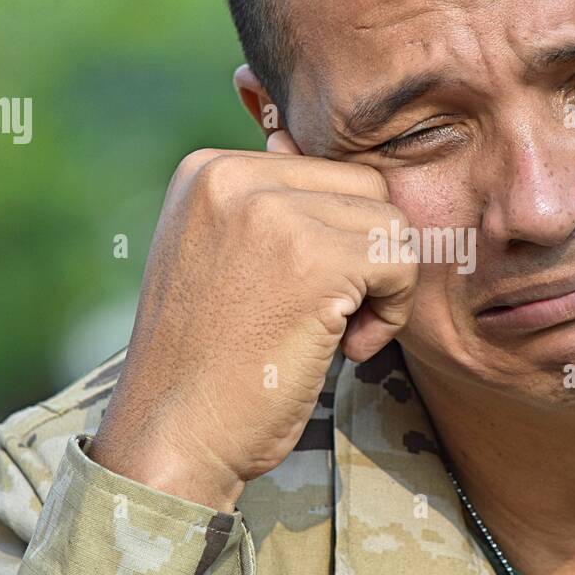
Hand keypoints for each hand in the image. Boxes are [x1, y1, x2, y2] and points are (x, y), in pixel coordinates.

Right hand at [89, 130, 417, 510]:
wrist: (173, 438)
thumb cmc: (205, 364)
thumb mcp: (215, 257)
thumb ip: (259, 202)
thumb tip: (289, 136)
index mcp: (207, 170)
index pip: (324, 170)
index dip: (336, 238)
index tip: (299, 296)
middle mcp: (233, 178)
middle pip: (366, 186)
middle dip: (367, 254)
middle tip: (332, 317)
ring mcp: (272, 214)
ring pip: (391, 221)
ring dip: (383, 286)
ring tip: (338, 334)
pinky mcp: (314, 259)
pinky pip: (400, 262)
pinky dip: (392, 313)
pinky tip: (349, 348)